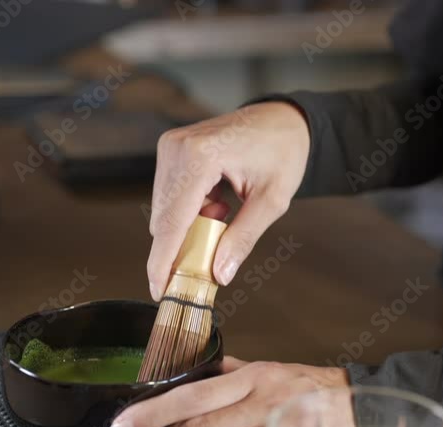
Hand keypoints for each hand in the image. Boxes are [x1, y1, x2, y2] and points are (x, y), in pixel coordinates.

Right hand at [147, 102, 310, 299]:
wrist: (284, 119)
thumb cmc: (284, 154)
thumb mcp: (272, 201)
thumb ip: (244, 238)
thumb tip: (219, 274)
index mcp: (200, 157)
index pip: (172, 222)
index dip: (162, 261)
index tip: (158, 291)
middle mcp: (176, 148)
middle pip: (163, 219)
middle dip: (180, 247)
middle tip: (208, 263)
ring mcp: (171, 146)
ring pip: (165, 209)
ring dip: (189, 226)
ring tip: (226, 213)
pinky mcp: (172, 149)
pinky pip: (170, 195)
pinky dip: (190, 211)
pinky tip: (219, 203)